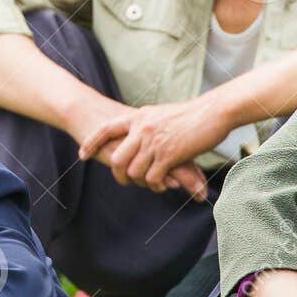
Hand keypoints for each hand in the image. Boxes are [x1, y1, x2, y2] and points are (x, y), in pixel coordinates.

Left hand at [78, 98, 227, 195]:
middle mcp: (142, 128)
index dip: (92, 143)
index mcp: (139, 116)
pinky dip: (157, 185)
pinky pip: (153, 178)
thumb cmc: (191, 114)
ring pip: (134, 172)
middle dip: (118, 175)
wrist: (214, 112)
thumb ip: (146, 123)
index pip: (106, 129)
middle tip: (126, 182)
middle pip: (117, 158)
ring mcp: (154, 142)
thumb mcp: (161, 113)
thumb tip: (136, 132)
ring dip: (142, 182)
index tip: (82, 156)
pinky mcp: (168, 155)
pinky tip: (164, 184)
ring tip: (151, 184)